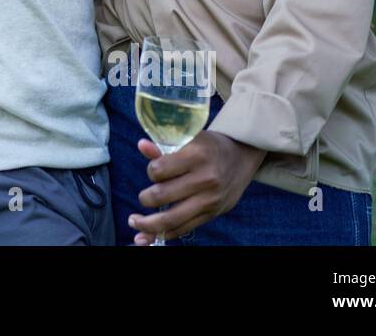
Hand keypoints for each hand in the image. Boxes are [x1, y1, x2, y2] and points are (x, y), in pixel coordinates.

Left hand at [129, 130, 265, 244]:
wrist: (241, 158)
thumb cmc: (209, 147)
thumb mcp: (190, 139)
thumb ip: (163, 146)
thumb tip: (141, 145)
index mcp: (196, 156)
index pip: (159, 170)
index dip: (150, 171)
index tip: (153, 170)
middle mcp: (204, 179)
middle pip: (162, 195)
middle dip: (145, 198)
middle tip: (142, 197)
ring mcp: (209, 200)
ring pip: (171, 218)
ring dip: (148, 224)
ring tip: (134, 222)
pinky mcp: (211, 214)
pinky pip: (183, 228)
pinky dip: (164, 234)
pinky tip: (148, 235)